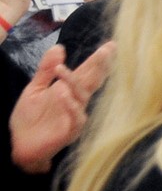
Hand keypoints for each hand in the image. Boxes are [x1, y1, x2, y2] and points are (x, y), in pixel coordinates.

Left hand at [10, 41, 115, 173]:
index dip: (97, 59)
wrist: (20, 145)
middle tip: (107, 51)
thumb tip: (59, 47)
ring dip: (74, 82)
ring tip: (61, 70)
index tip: (111, 45)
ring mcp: (75, 115)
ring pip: (82, 96)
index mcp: (68, 89)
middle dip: (99, 66)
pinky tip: (62, 94)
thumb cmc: (29, 119)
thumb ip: (46, 70)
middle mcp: (76, 100)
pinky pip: (76, 117)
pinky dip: (71, 106)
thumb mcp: (33, 89)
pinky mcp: (71, 130)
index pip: (86, 71)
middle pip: (92, 80)